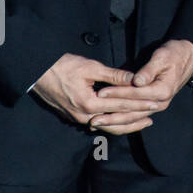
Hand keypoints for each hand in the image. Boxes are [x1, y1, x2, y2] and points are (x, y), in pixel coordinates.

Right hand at [31, 53, 157, 134]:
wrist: (38, 73)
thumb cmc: (63, 67)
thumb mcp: (90, 67)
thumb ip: (113, 75)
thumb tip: (135, 79)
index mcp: (89, 104)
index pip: (121, 105)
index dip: (140, 104)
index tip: (155, 103)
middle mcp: (84, 116)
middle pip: (116, 121)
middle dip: (137, 117)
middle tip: (155, 113)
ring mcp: (78, 118)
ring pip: (107, 125)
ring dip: (126, 124)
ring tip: (144, 121)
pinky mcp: (75, 116)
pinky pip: (99, 123)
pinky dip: (113, 122)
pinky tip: (123, 120)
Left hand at [92, 39, 192, 130]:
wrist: (187, 57)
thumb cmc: (174, 54)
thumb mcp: (162, 57)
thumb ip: (149, 70)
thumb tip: (137, 81)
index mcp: (162, 90)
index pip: (135, 94)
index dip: (117, 93)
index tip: (100, 93)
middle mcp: (161, 102)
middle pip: (133, 111)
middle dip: (112, 115)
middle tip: (93, 118)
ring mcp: (157, 106)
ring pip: (133, 118)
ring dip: (114, 122)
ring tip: (95, 124)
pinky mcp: (152, 106)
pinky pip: (135, 117)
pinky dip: (121, 121)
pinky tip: (108, 123)